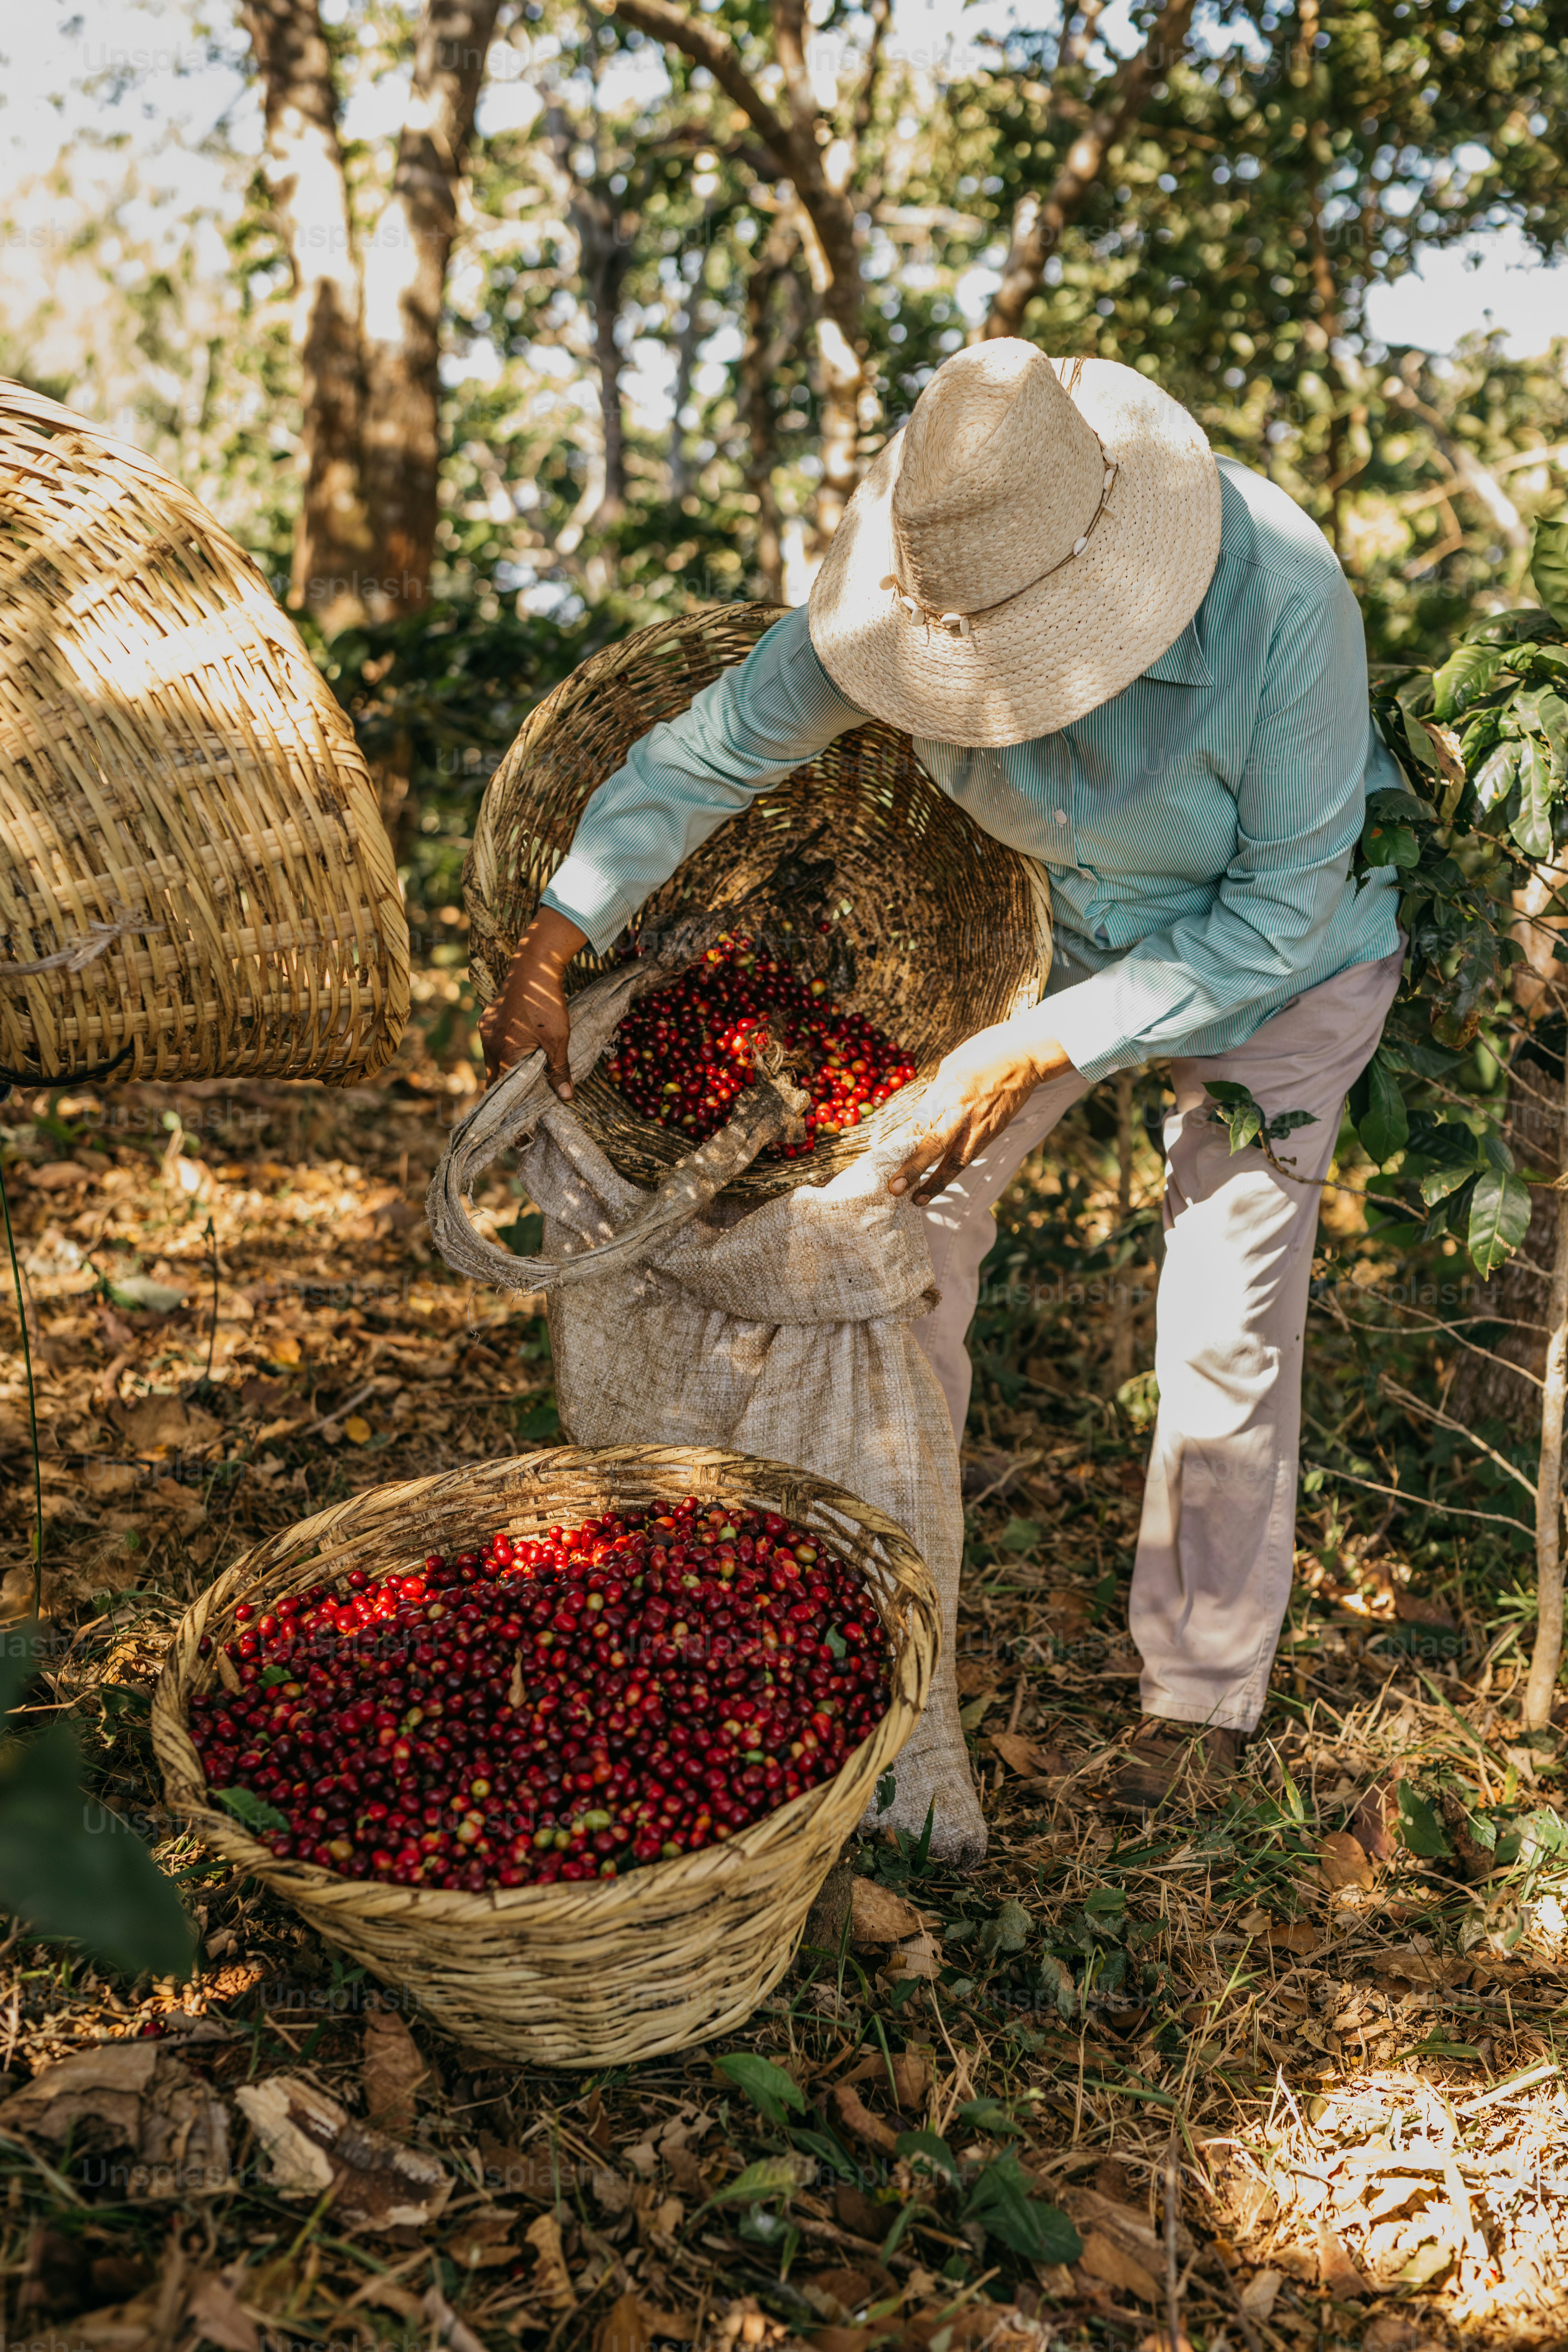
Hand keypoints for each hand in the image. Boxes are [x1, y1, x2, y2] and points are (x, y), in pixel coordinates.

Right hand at [478, 908, 588, 1092]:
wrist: (533, 967)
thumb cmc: (546, 1004)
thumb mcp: (558, 1039)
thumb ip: (559, 1070)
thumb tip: (565, 1098)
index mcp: (504, 1053)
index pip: (505, 1090)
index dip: (516, 1105)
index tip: (525, 1119)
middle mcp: (489, 1044)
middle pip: (496, 1078)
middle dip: (509, 1091)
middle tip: (525, 1104)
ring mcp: (486, 1031)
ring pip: (494, 1061)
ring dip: (508, 1071)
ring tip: (525, 1080)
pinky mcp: (487, 1020)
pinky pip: (493, 1045)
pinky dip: (505, 1054)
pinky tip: (519, 1053)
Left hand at [888, 1021, 1074, 1204]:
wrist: (1026, 1056)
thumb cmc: (985, 1052)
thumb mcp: (951, 1065)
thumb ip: (936, 1092)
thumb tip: (922, 1115)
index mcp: (947, 1089)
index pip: (919, 1123)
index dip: (901, 1144)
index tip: (884, 1160)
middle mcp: (963, 1110)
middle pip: (934, 1145)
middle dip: (913, 1169)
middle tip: (895, 1189)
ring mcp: (980, 1124)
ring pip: (956, 1160)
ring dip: (936, 1182)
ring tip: (918, 1199)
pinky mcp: (994, 1131)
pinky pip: (969, 1155)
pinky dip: (953, 1171)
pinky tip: (941, 1181)